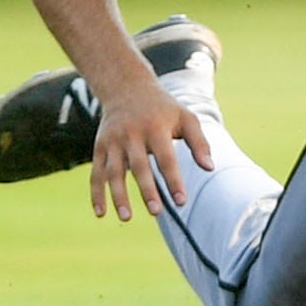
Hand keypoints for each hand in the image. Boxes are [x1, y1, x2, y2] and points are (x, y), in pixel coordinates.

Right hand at [90, 80, 214, 222]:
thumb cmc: (163, 109)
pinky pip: (96, 173)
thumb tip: (210, 168)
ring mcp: (113, 141)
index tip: (181, 201)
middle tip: (156, 212)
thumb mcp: (186, 118)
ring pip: (113, 172)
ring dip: (118, 195)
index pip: (166, 158)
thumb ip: (199, 142)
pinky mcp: (99, 147)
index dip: (173, 180)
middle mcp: (131, 134)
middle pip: (139, 166)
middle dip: (147, 190)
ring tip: (127, 218)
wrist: (126, 88)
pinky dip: (97, 194)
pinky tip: (101, 213)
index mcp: (155, 127)